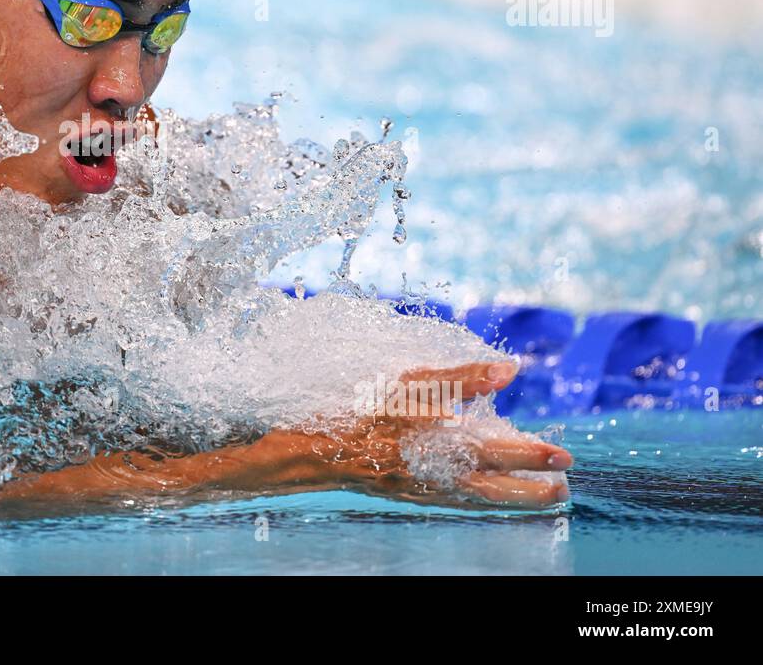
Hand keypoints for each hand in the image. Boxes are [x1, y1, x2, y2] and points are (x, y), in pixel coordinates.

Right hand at [246, 361, 570, 508]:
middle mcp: (428, 472)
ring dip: (513, 499)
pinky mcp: (406, 494)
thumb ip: (459, 377)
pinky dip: (480, 501)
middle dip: (530, 488)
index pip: (491, 449)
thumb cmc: (355, 408)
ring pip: (476, 499)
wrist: (307, 450)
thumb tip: (510, 370)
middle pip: (491, 487)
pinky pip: (453, 501)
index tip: (562, 455)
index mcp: (430, 442)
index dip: (528, 453)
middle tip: (565, 487)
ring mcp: (417, 488)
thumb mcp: (405, 382)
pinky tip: (491, 496)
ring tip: (545, 497)